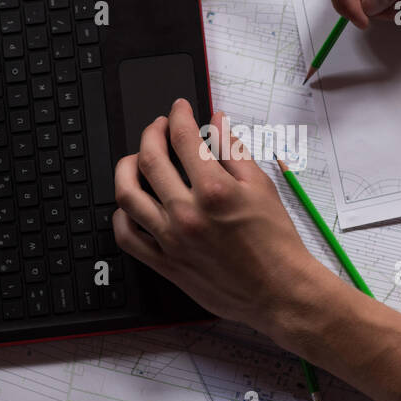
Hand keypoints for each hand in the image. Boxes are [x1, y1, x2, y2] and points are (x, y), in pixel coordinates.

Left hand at [113, 101, 328, 338]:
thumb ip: (234, 151)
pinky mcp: (166, 263)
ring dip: (126, 167)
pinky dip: (122, 215)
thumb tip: (218, 122)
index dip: (178, 115)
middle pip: (150, 159)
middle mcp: (188, 213)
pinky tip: (131, 203)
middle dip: (151, 133)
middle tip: (158, 127)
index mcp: (214, 190)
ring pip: (128, 194)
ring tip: (136, 159)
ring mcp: (172, 239)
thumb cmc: (276, 242)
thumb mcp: (262, 187)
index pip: (183, 138)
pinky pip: (127, 236)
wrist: (279, 291)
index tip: (179, 109)